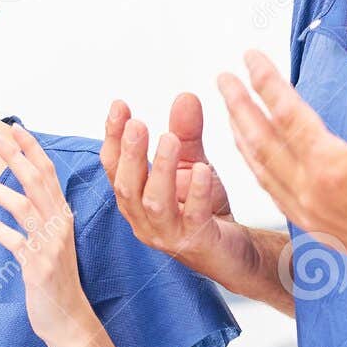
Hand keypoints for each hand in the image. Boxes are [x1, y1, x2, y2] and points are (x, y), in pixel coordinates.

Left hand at [0, 123, 97, 346]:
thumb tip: (24, 194)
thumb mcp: (51, 242)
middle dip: (14, 156)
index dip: (32, 149)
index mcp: (61, 216)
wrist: (68, 320)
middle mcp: (59, 226)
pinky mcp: (38, 267)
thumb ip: (41, 218)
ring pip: (24, 207)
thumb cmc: (55, 280)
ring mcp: (49, 246)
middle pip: (36, 181)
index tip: (15, 128)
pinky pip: (15, 242)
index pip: (48, 173)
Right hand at [101, 94, 262, 286]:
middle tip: (137, 124)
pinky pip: (193, 217)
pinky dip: (197, 193)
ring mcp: (169, 234)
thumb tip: (185, 96)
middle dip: (130, 154)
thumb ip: (186, 132)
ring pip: (154, 203)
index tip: (119, 106)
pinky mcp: (198, 242)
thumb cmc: (204, 208)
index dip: (113, 137)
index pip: (114, 166)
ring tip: (169, 140)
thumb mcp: (193, 163)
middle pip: (127, 186)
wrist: (233, 250)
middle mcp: (144, 219)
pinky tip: (204, 170)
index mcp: (136, 197)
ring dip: (160, 170)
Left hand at [216, 33, 346, 285]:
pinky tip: (252, 153)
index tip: (249, 57)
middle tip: (223, 78)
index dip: (265, 81)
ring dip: (241, 135)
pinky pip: (270, 190)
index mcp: (328, 165)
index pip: (285, 112)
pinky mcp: (310, 226)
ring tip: (230, 109)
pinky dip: (256, 166)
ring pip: (259, 168)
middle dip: (238, 105)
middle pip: (259, 139)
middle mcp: (308, 190)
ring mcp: (305, 211)